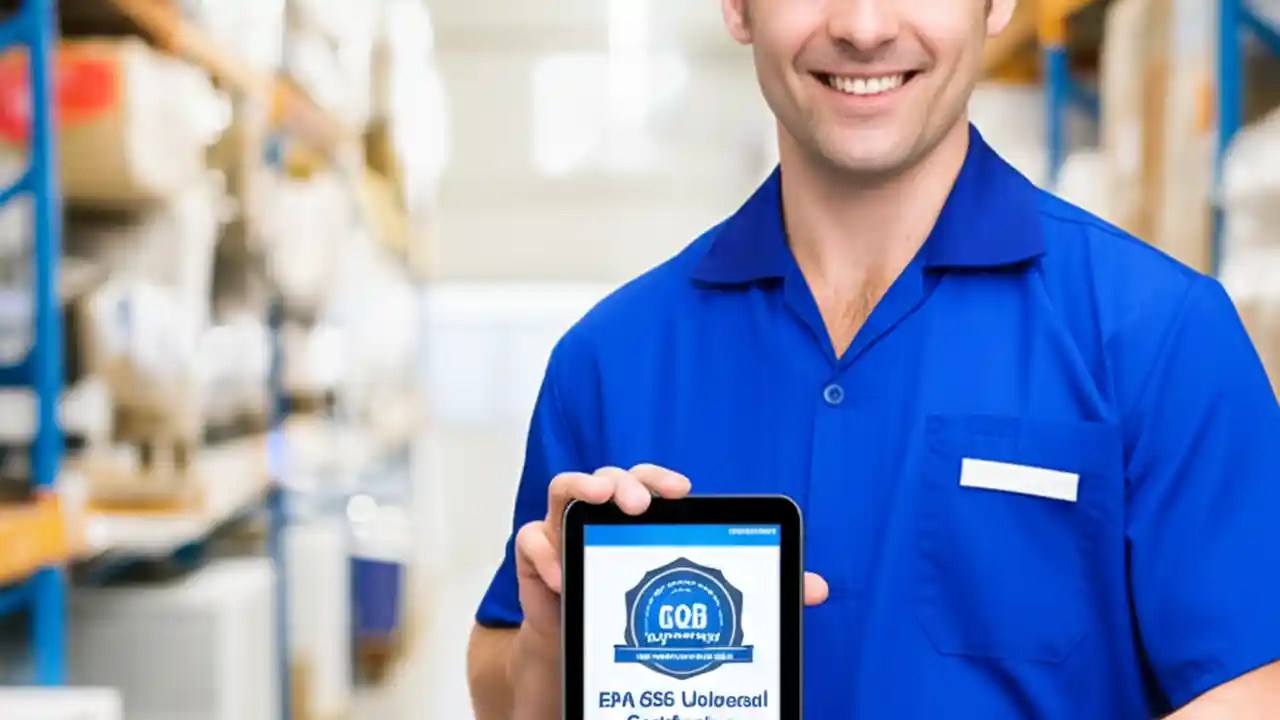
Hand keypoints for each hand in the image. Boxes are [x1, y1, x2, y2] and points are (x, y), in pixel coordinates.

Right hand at [514, 464, 828, 650]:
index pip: (650, 482)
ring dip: (580, 491)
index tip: (684, 491)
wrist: (588, 655)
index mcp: (640, 517)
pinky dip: (545, 550)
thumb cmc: (642, 616)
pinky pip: (530, 539)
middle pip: (608, 476)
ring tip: (598, 506)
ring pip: (564, 489)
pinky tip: (564, 572)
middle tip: (638, 503)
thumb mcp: (698, 605)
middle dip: (623, 481)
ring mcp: (566, 531)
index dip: (662, 479)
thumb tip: (818, 587)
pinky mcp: (537, 560)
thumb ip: (755, 591)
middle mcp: (602, 515)